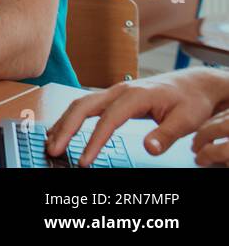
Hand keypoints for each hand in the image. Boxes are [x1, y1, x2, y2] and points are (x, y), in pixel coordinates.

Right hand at [46, 68, 228, 165]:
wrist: (194, 85)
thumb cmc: (191, 101)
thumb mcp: (186, 120)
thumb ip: (166, 135)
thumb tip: (148, 148)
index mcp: (136, 95)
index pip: (108, 120)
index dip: (93, 141)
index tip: (83, 160)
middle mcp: (119, 91)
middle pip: (82, 106)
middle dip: (65, 129)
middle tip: (53, 149)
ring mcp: (114, 92)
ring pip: (80, 104)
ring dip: (63, 123)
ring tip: (52, 142)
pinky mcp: (113, 98)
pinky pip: (86, 105)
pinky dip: (71, 118)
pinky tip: (64, 130)